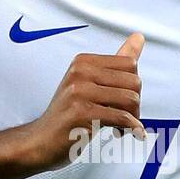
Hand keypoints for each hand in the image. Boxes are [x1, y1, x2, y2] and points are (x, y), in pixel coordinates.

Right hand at [23, 32, 145, 169]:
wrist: (40, 141)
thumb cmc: (67, 115)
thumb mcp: (89, 84)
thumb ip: (117, 62)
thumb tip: (139, 37)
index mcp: (83, 62)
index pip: (130, 63)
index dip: (133, 85)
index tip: (122, 100)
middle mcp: (80, 72)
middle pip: (133, 81)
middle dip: (135, 104)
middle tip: (124, 117)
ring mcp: (79, 92)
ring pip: (130, 100)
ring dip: (133, 118)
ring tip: (121, 126)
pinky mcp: (82, 113)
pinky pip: (121, 118)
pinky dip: (130, 128)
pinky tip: (125, 133)